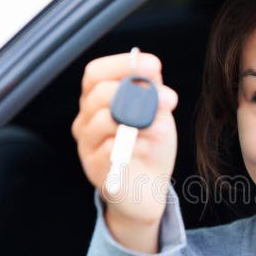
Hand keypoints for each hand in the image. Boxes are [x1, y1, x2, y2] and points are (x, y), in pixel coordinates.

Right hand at [71, 52, 178, 227]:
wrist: (149, 191)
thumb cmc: (149, 148)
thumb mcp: (156, 114)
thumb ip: (151, 91)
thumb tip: (151, 70)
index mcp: (97, 103)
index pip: (95, 73)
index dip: (121, 65)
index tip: (152, 65)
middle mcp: (86, 122)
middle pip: (97, 94)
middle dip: (136, 92)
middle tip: (168, 98)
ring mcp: (87, 146)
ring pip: (102, 120)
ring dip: (139, 120)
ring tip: (159, 128)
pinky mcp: (95, 169)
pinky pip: (110, 148)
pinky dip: (135, 144)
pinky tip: (148, 147)